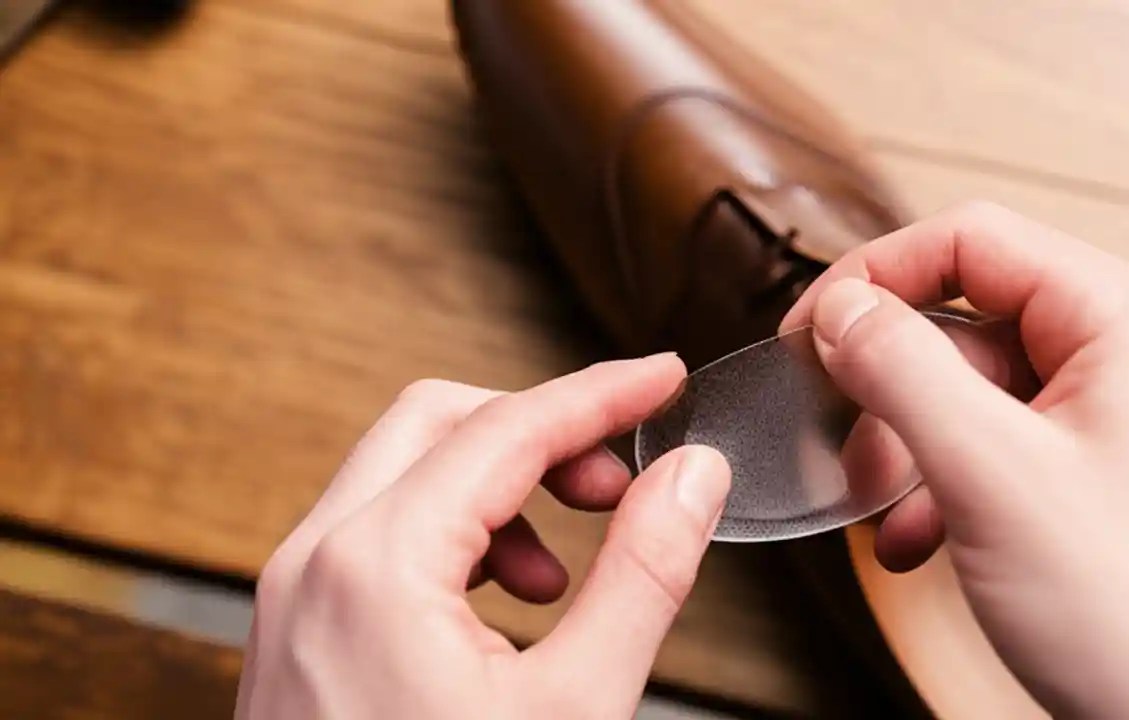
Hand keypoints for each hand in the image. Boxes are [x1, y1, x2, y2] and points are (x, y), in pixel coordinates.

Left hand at [234, 356, 730, 718]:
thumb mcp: (576, 708)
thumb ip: (644, 576)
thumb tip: (692, 477)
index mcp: (376, 564)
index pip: (507, 428)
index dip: (600, 393)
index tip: (664, 377)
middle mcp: (315, 560)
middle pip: (439, 422)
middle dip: (541, 431)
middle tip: (621, 475)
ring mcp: (293, 594)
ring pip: (403, 472)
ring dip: (499, 487)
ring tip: (567, 564)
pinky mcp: (297, 628)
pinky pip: (379, 533)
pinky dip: (456, 537)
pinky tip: (509, 604)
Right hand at [782, 202, 1128, 718]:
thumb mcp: (987, 474)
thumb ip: (900, 369)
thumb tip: (839, 307)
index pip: (973, 242)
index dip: (874, 276)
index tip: (807, 331)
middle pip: (969, 321)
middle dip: (890, 388)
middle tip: (839, 438)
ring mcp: (1126, 411)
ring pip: (978, 389)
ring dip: (910, 446)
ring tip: (878, 507)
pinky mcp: (1108, 465)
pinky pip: (1003, 441)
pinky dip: (946, 481)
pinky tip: (914, 537)